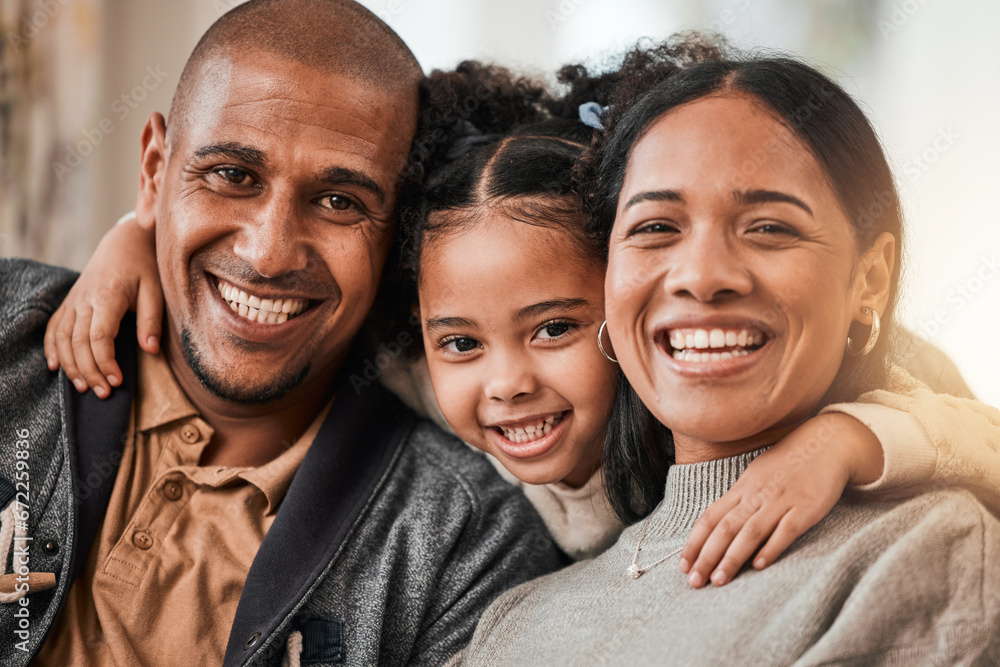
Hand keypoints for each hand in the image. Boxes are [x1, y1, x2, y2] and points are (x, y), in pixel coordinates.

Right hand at [43, 213, 161, 398]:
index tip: (117, 381)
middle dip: (89, 371)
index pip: (98, 336)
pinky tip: (56, 366)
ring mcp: (73, 301)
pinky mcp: (70, 302)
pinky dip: (52, 348)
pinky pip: (54, 327)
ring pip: (63, 338)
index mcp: (107, 296)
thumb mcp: (155, 290)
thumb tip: (150, 350)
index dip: (105, 362)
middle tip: (103, 393)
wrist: (124, 242)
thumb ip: (151, 320)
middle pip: (78, 342)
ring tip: (82, 388)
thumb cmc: (144, 266)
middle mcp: (84, 300)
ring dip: (70, 365)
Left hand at [678, 412, 882, 587]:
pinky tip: (758, 566)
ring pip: (750, 532)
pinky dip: (771, 548)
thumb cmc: (788, 463)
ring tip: (719, 580)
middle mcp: (756, 495)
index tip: (682, 565)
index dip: (694, 542)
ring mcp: (781, 501)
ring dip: (732, 557)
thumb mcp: (756, 475)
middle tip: (694, 581)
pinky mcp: (806, 508)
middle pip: (725, 528)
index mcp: (742, 488)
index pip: (710, 517)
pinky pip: (786, 530)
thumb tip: (716, 523)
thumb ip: (738, 500)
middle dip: (707, 556)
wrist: (826, 444)